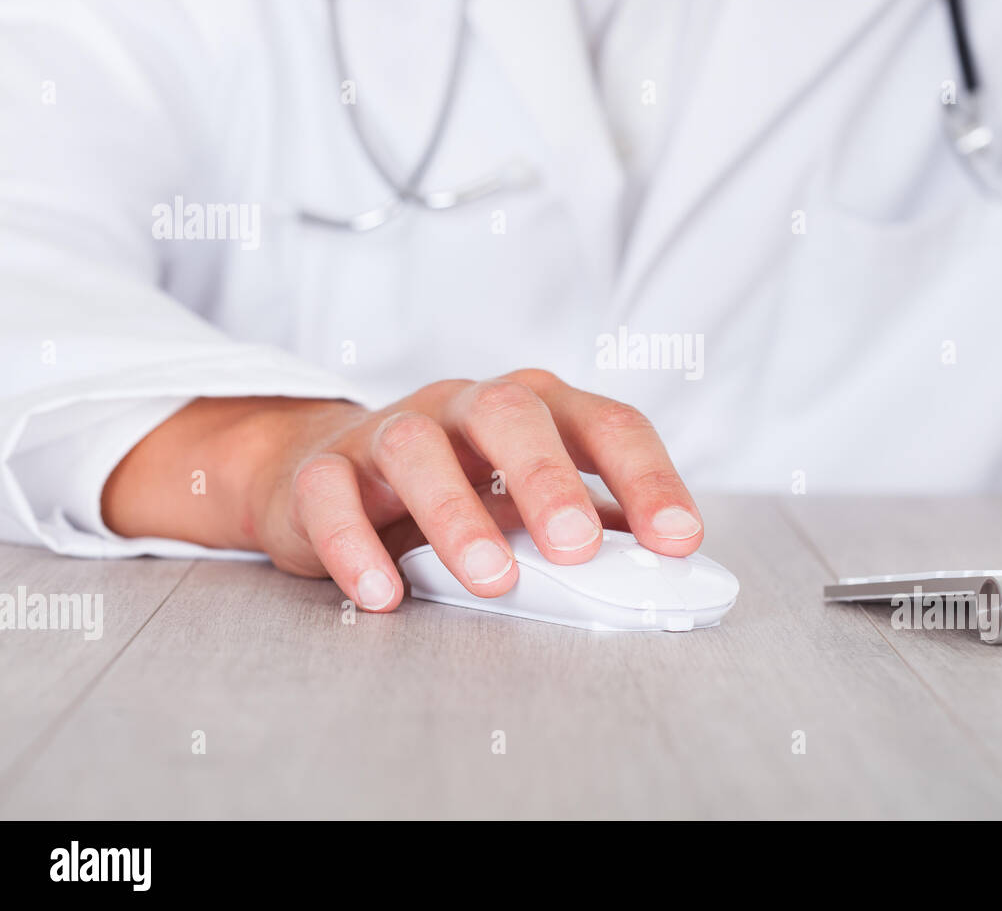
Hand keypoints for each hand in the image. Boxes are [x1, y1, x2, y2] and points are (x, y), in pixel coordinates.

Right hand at [102, 370, 703, 612]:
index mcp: (537, 408)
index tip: (677, 540)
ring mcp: (391, 431)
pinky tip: (385, 594)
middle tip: (577, 546)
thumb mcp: (530, 499)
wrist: (326, 472)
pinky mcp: (324, 470)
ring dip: (457, 515)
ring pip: (417, 448)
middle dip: (548, 478)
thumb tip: (664, 572)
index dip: (646, 478)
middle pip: (510, 414)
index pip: (605, 424)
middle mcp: (466, 406)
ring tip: (494, 580)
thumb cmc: (459, 488)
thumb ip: (592, 528)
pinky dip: (355, 542)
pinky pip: (331, 494)